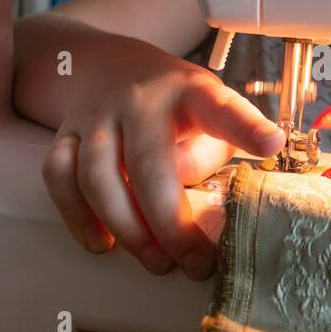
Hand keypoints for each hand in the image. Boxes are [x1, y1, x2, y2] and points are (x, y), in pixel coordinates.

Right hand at [40, 39, 284, 277]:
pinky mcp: (65, 133)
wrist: (113, 67)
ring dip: (127, 229)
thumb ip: (208, 156)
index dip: (246, 128)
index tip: (270, 145)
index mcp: (190, 92)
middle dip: (172, 225)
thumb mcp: (208, 117)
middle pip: (148, 166)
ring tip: (156, 262)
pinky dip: (77, 217)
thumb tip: (192, 214)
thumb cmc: (175, 107)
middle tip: (196, 264)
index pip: (220, 108)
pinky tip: (102, 243)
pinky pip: (60, 179)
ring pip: (97, 178)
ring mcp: (97, 116)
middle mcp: (140, 100)